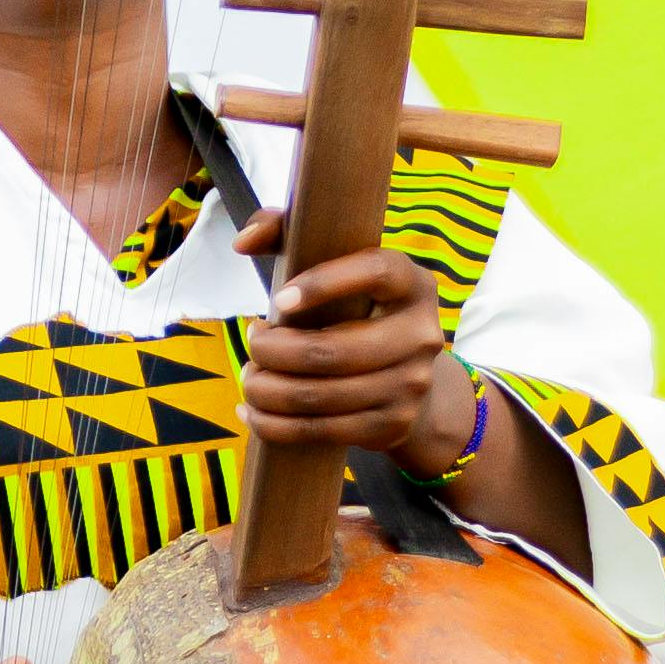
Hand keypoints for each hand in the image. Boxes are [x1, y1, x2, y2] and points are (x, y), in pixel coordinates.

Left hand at [233, 226, 470, 464]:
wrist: (408, 374)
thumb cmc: (354, 307)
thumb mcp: (332, 262)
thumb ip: (285, 232)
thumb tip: (242, 242)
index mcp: (413, 283)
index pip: (377, 272)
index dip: (325, 283)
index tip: (279, 300)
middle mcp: (422, 334)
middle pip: (336, 351)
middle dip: (274, 351)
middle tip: (252, 341)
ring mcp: (411, 385)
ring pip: (322, 396)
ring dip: (268, 390)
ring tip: (250, 376)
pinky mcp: (392, 425)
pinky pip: (322, 431)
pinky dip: (275, 425)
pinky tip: (252, 412)